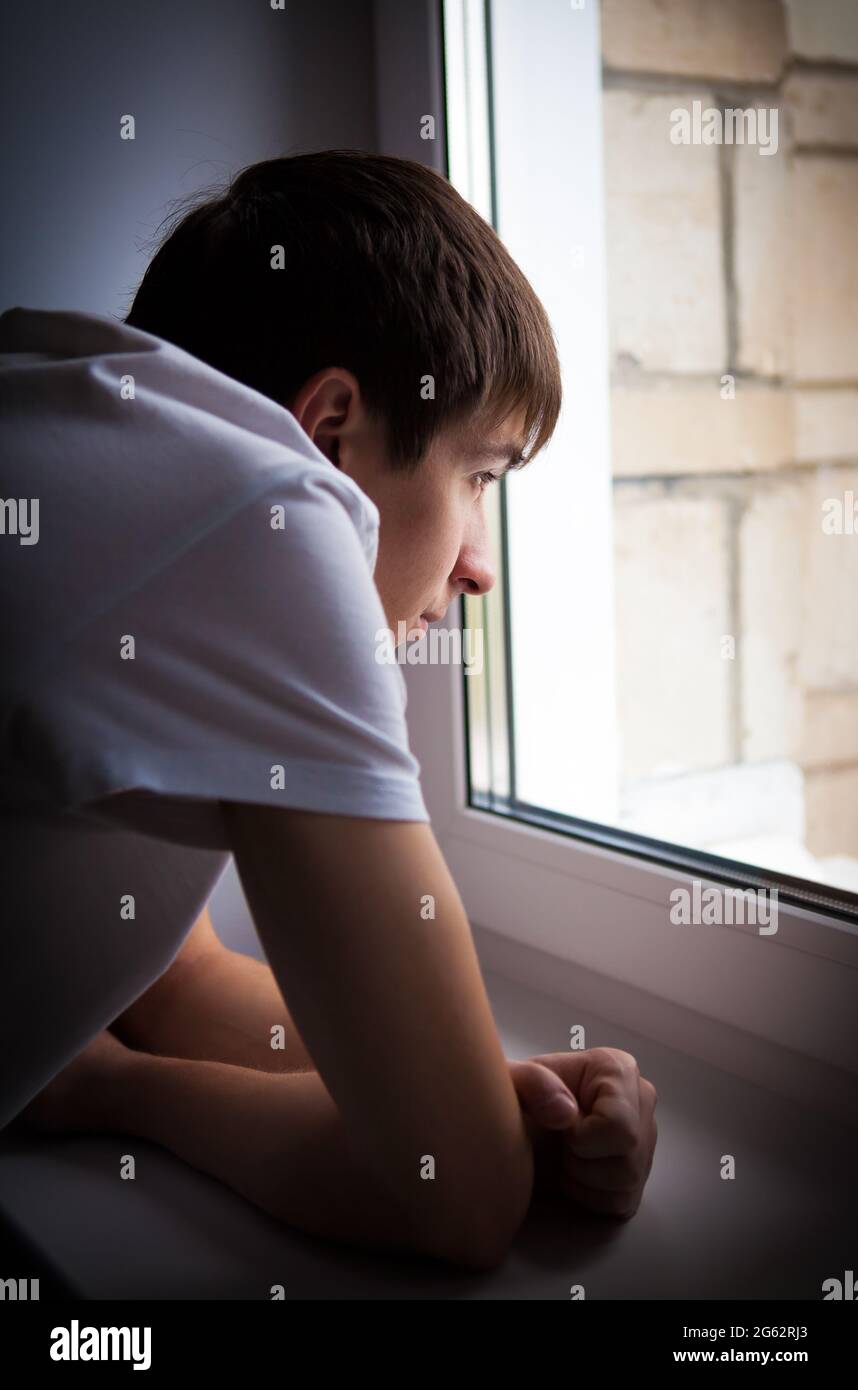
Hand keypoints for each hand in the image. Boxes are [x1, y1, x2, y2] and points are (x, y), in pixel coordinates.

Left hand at [510, 1048, 656, 1218]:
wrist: (515, 1126)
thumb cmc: (517, 1099)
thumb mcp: (511, 1081)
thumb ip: (531, 1082)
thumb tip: (566, 1111)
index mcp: (618, 1069)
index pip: (619, 1126)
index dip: (581, 1137)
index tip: (559, 1125)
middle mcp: (641, 1099)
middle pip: (627, 1158)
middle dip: (581, 1159)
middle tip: (560, 1142)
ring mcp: (645, 1136)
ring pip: (627, 1181)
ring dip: (583, 1178)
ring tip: (564, 1154)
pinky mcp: (639, 1171)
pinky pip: (622, 1200)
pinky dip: (589, 1196)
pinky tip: (573, 1171)